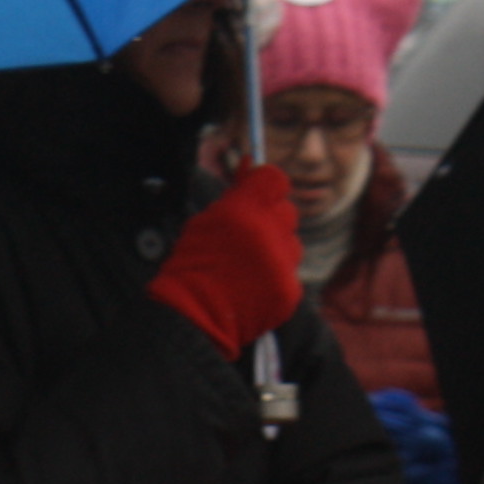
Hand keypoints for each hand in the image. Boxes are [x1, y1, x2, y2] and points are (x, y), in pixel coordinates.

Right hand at [147, 164, 300, 354]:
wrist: (193, 316)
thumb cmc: (191, 265)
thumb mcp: (204, 220)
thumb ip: (234, 195)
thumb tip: (250, 166)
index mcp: (245, 210)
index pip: (275, 180)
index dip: (265, 186)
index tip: (256, 195)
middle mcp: (270, 233)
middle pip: (287, 211)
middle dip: (271, 220)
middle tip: (248, 237)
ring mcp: (283, 264)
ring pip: (292, 244)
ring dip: (275, 249)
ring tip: (248, 266)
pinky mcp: (290, 290)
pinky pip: (290, 273)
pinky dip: (275, 277)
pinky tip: (252, 286)